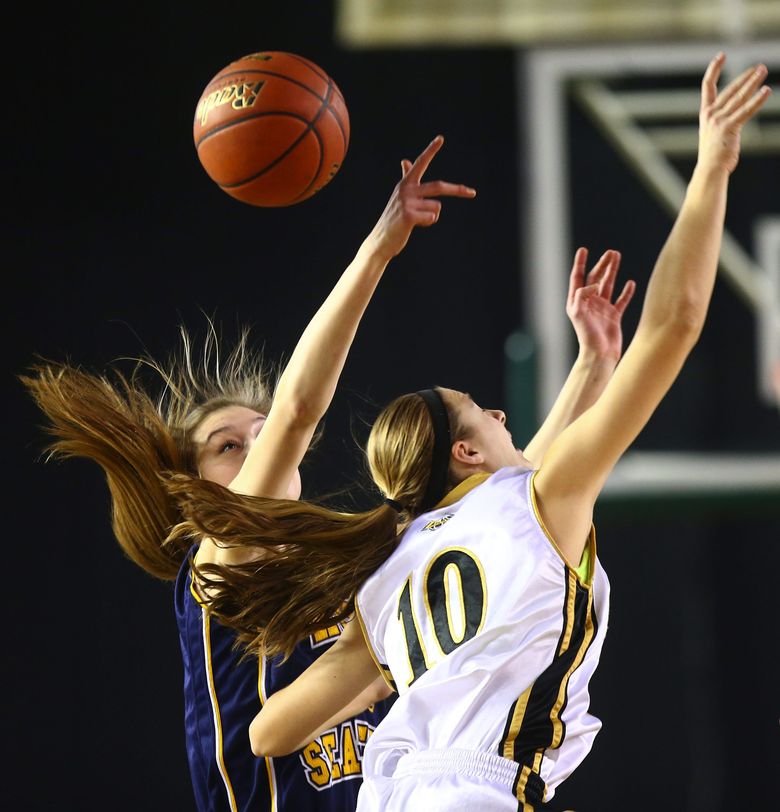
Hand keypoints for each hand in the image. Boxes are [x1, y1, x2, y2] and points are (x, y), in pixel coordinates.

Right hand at [367, 135, 475, 260]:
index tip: (441, 138)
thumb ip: (406, 177)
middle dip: (457, 190)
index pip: (421, 163)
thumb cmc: (394, 217)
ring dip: (432, 216)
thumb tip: (405, 160)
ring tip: (417, 220)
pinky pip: (432, 217)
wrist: (381, 239)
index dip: (431, 150)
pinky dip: (428, 222)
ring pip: (437, 207)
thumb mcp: (401, 196)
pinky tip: (415, 225)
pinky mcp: (409, 216)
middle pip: (438, 186)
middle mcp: (406, 189)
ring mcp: (407, 202)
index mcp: (406, 183)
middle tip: (473, 193)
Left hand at [566, 247, 635, 363]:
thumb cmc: (586, 336)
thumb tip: (595, 284)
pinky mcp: (614, 316)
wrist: (600, 354)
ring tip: (618, 258)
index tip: (583, 250)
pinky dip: (626, 292)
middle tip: (611, 252)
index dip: (580, 263)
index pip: (578, 278)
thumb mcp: (578, 313)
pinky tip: (630, 283)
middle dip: (602, 265)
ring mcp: (602, 309)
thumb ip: (583, 295)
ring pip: (608, 285)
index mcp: (577, 302)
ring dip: (613, 272)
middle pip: (595, 278)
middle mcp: (589, 303)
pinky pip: (621, 300)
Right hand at [698, 52, 770, 174]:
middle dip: (745, 77)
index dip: (714, 70)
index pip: (707, 87)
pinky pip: (746, 111)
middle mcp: (710, 115)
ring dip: (753, 83)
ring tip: (763, 72)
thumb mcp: (715, 133)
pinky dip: (757, 100)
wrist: (710, 169)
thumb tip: (740, 112)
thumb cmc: (714, 155)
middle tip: (760, 67)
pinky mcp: (729, 128)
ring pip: (739, 97)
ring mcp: (718, 121)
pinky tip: (766, 91)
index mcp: (705, 114)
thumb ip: (725, 120)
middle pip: (730, 89)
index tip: (721, 56)